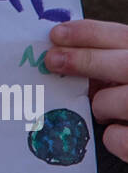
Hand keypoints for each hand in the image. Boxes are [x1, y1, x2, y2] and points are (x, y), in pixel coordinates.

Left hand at [45, 20, 127, 162]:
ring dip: (101, 105)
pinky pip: (117, 138)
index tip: (56, 34)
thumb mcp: (122, 72)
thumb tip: (59, 55)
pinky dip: (111, 136)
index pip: (122, 36)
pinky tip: (115, 130)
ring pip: (117, 102)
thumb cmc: (127, 95)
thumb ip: (104, 61)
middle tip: (51, 61)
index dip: (89, 33)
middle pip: (124, 65)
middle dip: (84, 60)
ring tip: (102, 110)